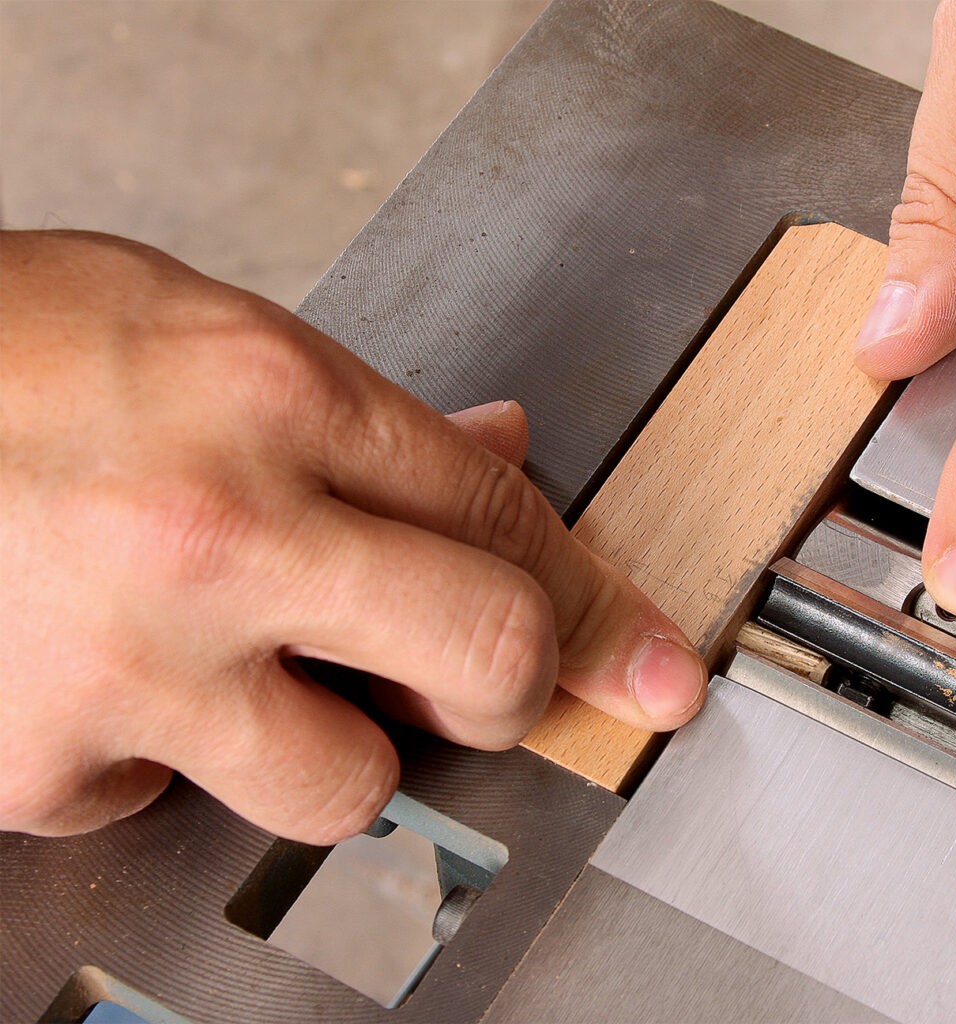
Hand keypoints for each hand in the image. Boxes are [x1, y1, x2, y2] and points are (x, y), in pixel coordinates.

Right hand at [0, 230, 704, 841]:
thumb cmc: (2, 353)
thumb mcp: (205, 328)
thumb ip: (366, 412)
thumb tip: (505, 449)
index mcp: (274, 396)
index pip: (509, 521)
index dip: (597, 601)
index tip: (643, 661)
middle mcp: (218, 533)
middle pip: (486, 658)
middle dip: (512, 687)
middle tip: (480, 684)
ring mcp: (132, 664)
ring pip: (349, 787)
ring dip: (330, 747)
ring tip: (245, 672)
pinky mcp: (44, 767)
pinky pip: (173, 808)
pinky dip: (161, 760)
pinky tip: (103, 680)